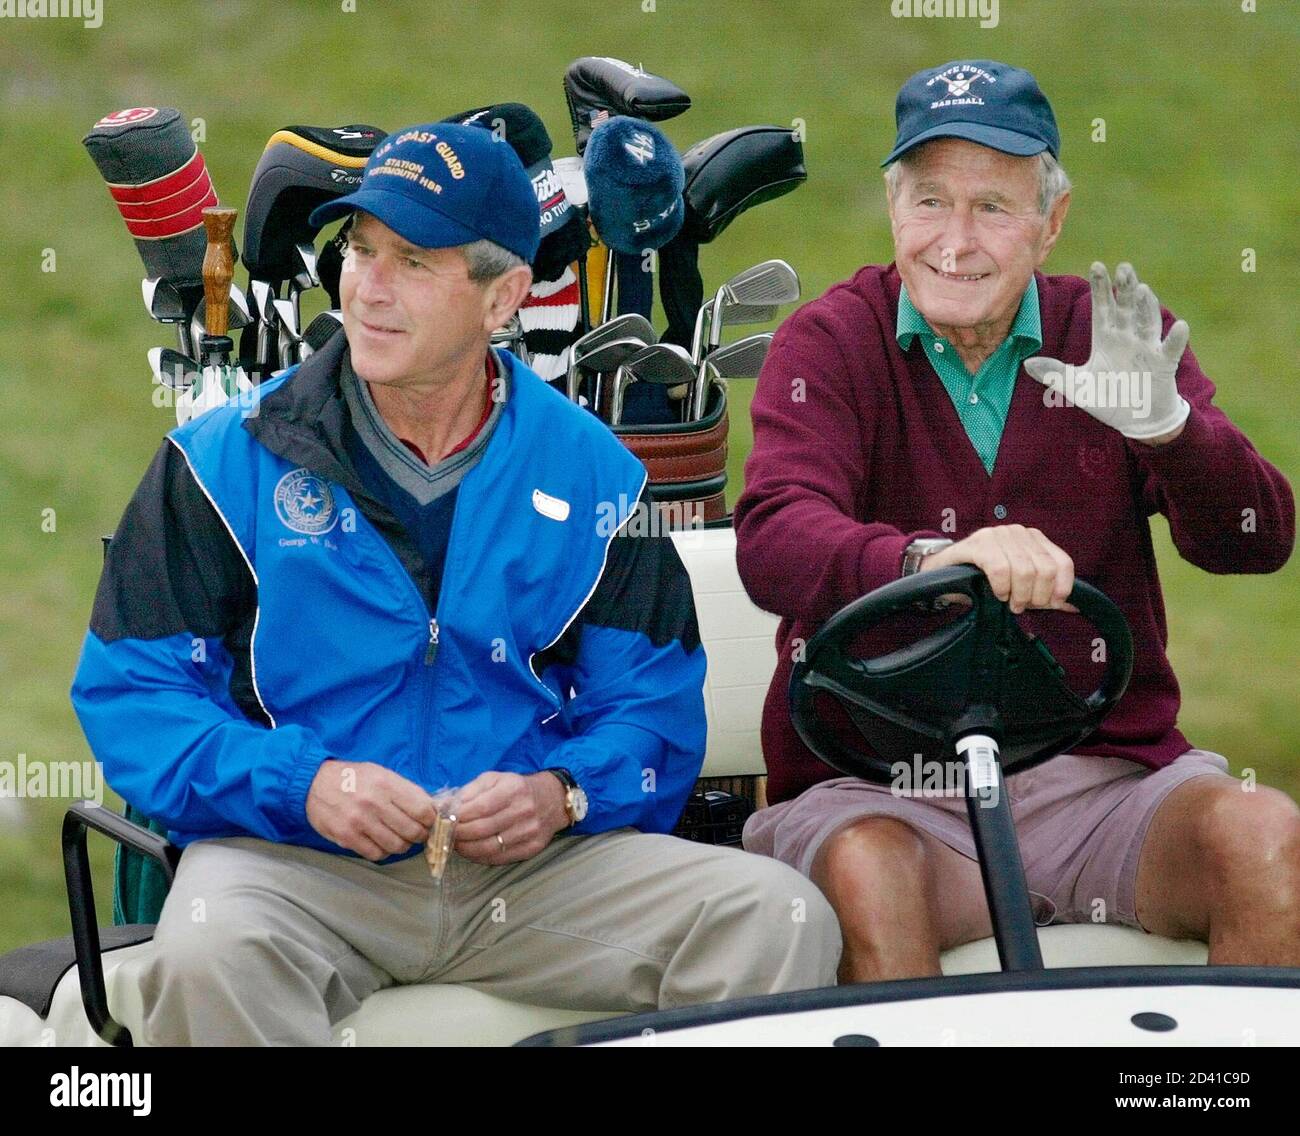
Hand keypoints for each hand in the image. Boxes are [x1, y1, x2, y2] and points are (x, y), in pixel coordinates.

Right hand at [306, 759, 438, 861]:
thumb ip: (406, 790)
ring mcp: (359, 822)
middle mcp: (374, 803)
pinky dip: (383, 852)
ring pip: (396, 846)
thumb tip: (431, 809)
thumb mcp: (382, 773)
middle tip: (417, 833)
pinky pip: (376, 854)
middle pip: (413, 831)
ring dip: (403, 845)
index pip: (423, 810)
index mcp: (387, 784)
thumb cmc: (354, 778)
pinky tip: (381, 843)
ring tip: (400, 838)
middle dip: (420, 835)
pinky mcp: (347, 837)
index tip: (429, 821)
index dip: (431, 819)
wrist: (315, 783)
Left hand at [453, 771, 568, 864]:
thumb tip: (445, 806)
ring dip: (467, 849)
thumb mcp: (494, 779)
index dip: (459, 817)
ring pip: (489, 847)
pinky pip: (500, 858)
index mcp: (513, 789)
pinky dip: (481, 857)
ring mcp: (530, 831)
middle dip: (459, 834)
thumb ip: (470, 791)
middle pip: (482, 829)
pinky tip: (473, 851)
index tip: (445, 820)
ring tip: (457, 844)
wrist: (552, 800)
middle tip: (446, 835)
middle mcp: (524, 810)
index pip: (480, 807)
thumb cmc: (516, 788)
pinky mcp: (532, 848)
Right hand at [922, 525, 1076, 615]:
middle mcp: (1018, 532)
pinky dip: (1001, 587)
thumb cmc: (982, 578)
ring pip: (1024, 570)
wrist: (942, 572)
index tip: (1053, 603)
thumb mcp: (1019, 585)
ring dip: (1018, 594)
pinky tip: (997, 593)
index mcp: (1033, 539)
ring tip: (1009, 601)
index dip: (1062, 587)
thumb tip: (1073, 606)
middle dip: (1036, 595)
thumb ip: (1045, 593)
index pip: (1062, 562)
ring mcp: (997, 535)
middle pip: (1044, 570)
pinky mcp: (978, 544)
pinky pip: (999, 569)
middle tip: (1022, 605)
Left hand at [1024, 262, 1189, 441]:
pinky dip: (1176, 339)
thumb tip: (1026, 362)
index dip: (1100, 288)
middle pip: (1126, 307)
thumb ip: (1054, 372)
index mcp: (1106, 338)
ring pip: (1146, 322)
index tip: (1096, 265)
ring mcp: (1146, 348)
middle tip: (1123, 267)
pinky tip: (1180, 326)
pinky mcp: (1163, 364)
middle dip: (1124, 288)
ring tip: (1143, 290)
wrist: (1135, 420)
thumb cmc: (1107, 399)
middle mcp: (1127, 337)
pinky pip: (1170, 349)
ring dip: (1146, 307)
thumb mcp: (1076, 386)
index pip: (1102, 307)